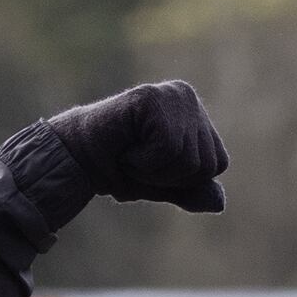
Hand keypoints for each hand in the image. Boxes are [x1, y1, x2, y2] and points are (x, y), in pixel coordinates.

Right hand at [47, 80, 228, 212]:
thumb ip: (193, 191)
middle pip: (206, 164)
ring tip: (131, 153)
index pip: (218, 164)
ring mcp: (171, 94)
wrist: (77, 159)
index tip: (154, 166)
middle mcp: (187, 97)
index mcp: (196, 115)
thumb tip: (219, 202)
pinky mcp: (152, 97)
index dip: (184, 179)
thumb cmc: (120, 169)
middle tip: (139, 160)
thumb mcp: (165, 186)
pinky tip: (125, 146)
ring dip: (154, 170)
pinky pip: (168, 149)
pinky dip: (144, 161)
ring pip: (188, 159)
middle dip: (170, 177)